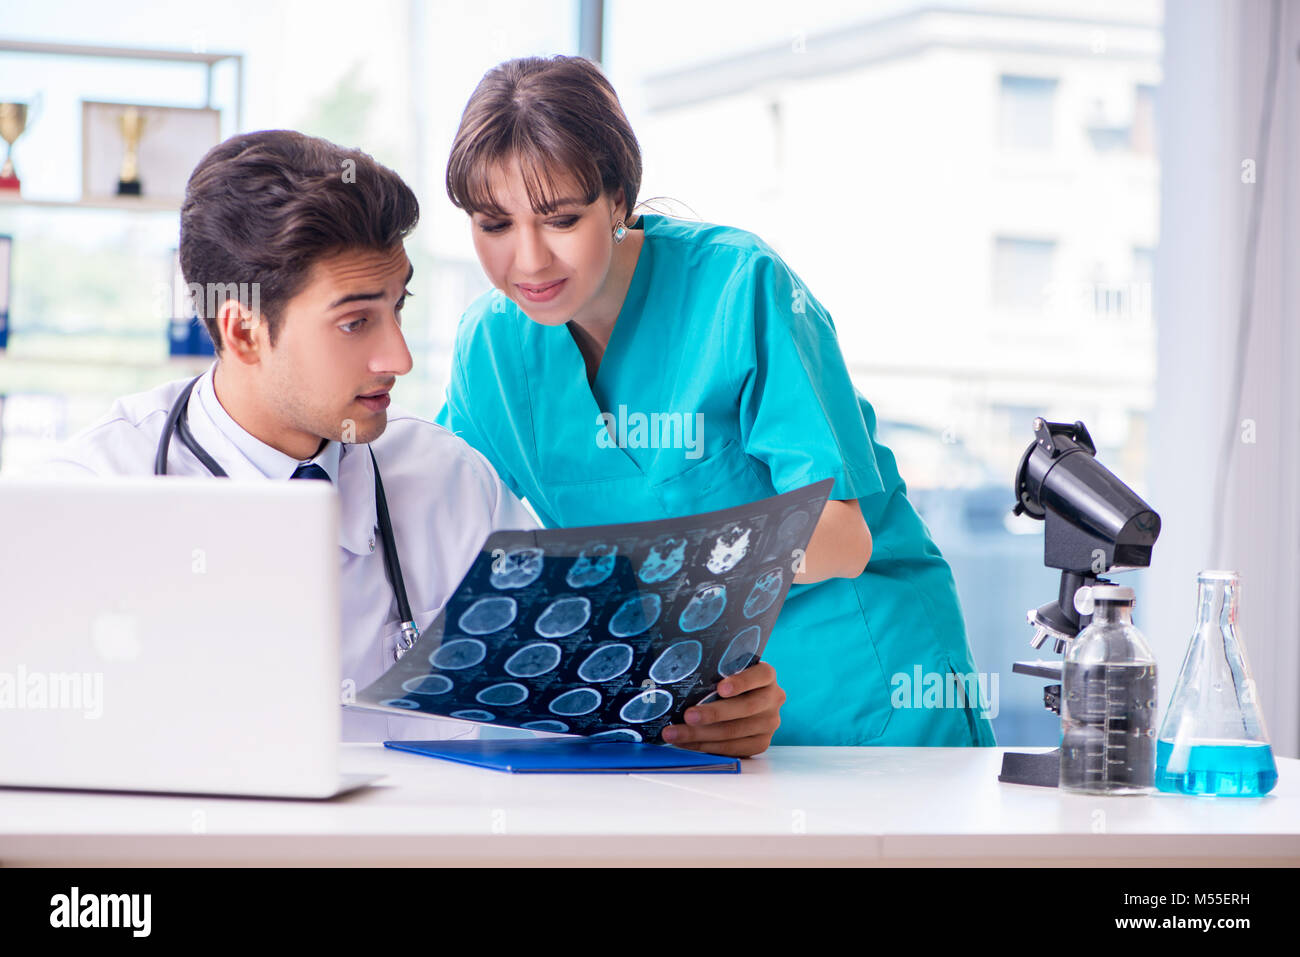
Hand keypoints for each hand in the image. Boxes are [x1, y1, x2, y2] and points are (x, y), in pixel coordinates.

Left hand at [660, 662, 784, 756]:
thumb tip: (683, 673)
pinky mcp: (761, 743)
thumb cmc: (726, 680)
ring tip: (675, 734)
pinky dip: (707, 747)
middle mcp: (773, 698)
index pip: (760, 675)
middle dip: (713, 713)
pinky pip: (733, 748)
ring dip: (701, 735)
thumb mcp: (726, 670)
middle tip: (688, 716)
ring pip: (735, 731)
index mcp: (767, 675)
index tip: (721, 688)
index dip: (741, 682)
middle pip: (745, 708)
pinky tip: (687, 743)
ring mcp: (769, 723)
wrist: (741, 700)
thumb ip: (715, 671)